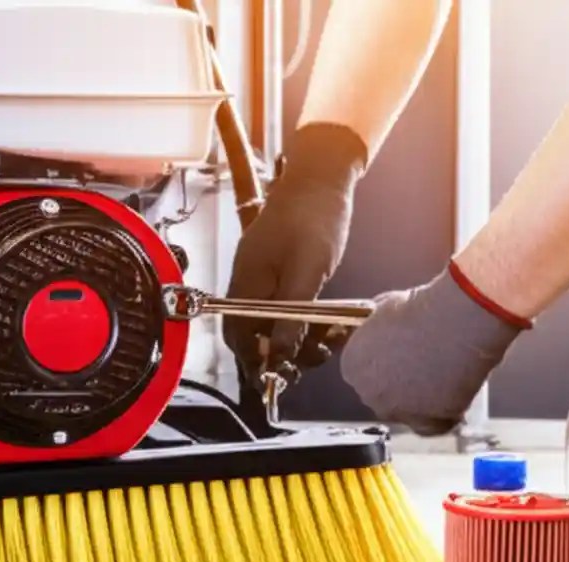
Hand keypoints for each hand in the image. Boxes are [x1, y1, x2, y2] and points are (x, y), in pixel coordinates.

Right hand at [223, 123, 366, 387]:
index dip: (255, 361)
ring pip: (273, 322)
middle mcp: (249, 283)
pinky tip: (330, 322)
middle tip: (311, 359)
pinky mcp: (281, 272)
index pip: (238, 336)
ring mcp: (264, 277)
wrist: (322, 177)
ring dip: (299, 337)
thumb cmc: (313, 218)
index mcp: (246, 284)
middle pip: (254, 334)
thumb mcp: (307, 272)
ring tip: (330, 340)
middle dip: (280, 353)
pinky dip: (306, 319)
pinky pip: (287, 307)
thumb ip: (291, 316)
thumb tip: (277, 356)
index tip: (279, 377)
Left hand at [340, 263, 528, 434]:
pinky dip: (442, 416)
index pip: (362, 371)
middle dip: (399, 383)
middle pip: (381, 393)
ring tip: (443, 377)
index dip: (383, 363)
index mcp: (352, 365)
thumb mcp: (385, 308)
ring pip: (406, 411)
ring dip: (420, 400)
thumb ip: (377, 326)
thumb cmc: (420, 310)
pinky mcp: (424, 423)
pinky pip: (432, 425)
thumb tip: (380, 326)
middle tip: (424, 365)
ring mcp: (395, 411)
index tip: (401, 354)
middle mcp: (367, 393)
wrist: (453, 325)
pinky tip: (453, 396)